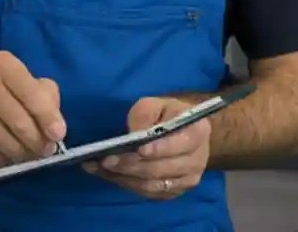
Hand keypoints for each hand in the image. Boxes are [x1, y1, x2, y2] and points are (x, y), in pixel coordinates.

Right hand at [0, 51, 66, 167]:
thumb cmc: (6, 93)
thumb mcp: (31, 86)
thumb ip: (47, 101)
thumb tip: (55, 129)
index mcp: (4, 63)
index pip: (30, 91)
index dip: (46, 116)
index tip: (58, 135)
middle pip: (15, 119)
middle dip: (35, 140)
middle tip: (45, 151)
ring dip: (19, 153)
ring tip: (29, 155)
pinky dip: (0, 160)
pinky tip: (7, 157)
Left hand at [83, 97, 210, 199]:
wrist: (181, 131)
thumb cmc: (167, 114)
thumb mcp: (157, 103)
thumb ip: (146, 113)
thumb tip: (135, 133)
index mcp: (198, 133)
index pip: (180, 144)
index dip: (159, 149)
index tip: (139, 149)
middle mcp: (197, 160)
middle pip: (161, 169)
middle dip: (131, 165)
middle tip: (106, 159)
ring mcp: (186, 180)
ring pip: (152, 185)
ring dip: (123, 177)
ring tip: (99, 168)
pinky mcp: (173, 192)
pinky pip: (147, 193)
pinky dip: (125, 184)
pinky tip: (107, 175)